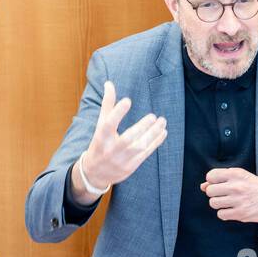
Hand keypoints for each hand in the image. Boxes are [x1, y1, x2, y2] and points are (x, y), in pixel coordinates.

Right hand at [74, 80, 167, 202]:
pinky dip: (155, 143)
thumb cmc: (99, 143)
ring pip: (139, 146)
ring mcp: (121, 159)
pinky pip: (145, 153)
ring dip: (153, 134)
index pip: (108, 123)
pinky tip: (163, 132)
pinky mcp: (131, 166)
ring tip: (162, 121)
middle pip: (128, 138)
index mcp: (101, 137)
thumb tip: (109, 83)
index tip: (128, 100)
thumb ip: (107, 105)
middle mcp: (111, 149)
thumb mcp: (100, 125)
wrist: (95, 173)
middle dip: (142, 127)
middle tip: (153, 116)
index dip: (117, 112)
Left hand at [201, 168, 257, 222]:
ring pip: (213, 203)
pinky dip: (225, 213)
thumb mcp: (242, 177)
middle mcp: (236, 186)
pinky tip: (233, 210)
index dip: (212, 181)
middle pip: (209, 191)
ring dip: (219, 204)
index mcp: (236, 174)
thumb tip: (203, 186)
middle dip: (214, 194)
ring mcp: (239, 201)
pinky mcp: (241, 213)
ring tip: (229, 203)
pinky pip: (221, 214)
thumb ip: (222, 180)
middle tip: (225, 195)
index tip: (220, 184)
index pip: (210, 176)